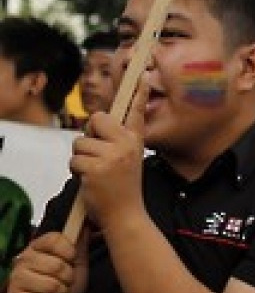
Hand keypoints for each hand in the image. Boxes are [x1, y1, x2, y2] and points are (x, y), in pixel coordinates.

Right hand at [6, 232, 88, 292]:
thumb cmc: (63, 287)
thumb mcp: (77, 265)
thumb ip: (80, 246)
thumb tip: (86, 224)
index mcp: (38, 247)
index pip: (54, 239)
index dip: (69, 252)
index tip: (72, 260)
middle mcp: (23, 260)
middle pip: (57, 265)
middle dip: (68, 279)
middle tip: (64, 283)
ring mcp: (16, 279)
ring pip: (52, 286)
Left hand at [70, 78, 147, 231]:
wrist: (125, 215)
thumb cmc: (123, 188)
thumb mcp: (128, 160)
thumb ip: (117, 141)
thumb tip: (96, 123)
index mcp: (135, 141)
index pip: (136, 113)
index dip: (139, 94)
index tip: (142, 77)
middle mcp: (126, 145)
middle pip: (97, 119)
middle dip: (89, 133)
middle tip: (96, 152)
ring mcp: (112, 156)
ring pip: (80, 142)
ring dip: (81, 158)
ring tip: (95, 172)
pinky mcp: (96, 167)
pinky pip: (74, 159)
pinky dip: (76, 171)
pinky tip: (90, 181)